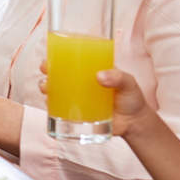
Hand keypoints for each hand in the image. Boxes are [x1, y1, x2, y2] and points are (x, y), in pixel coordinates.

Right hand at [36, 60, 150, 138]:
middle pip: (58, 72)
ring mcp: (77, 97)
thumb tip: (99, 76)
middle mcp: (80, 82)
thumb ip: (118, 78)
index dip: (57, 56)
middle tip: (45, 71)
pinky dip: (50, 105)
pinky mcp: (76, 112)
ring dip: (46, 87)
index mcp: (91, 70)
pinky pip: (58, 107)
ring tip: (46, 89)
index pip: (72, 59)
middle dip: (47, 70)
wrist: (133, 123)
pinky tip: (49, 104)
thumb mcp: (129, 83)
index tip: (50, 57)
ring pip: (55, 89)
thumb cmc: (132, 98)